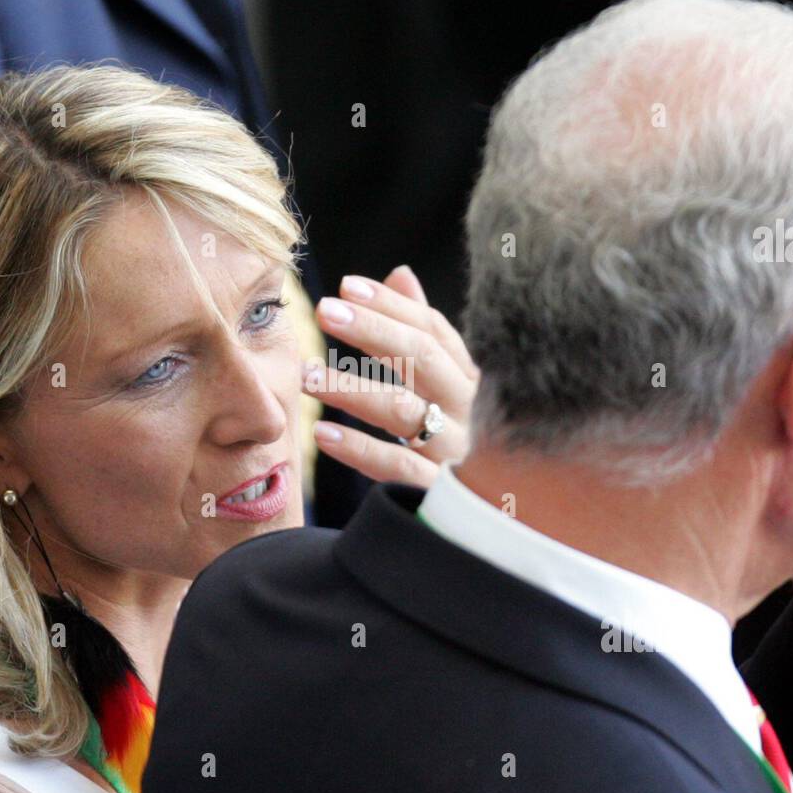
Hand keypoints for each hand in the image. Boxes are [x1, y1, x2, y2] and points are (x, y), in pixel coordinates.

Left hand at [303, 265, 478, 486]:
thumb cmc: (451, 439)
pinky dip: (360, 450)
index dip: (391, 305)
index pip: (432, 331)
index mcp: (467, 379)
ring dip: (352, 388)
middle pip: (423, 359)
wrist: (486, 519)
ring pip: (405, 412)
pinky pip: (398, 468)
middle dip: (372, 331)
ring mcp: (456, 452)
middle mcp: (468, 410)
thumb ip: (421, 333)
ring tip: (306, 374)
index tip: (346, 286)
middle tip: (323, 311)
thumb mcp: (441, 384)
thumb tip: (400, 273)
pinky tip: (323, 434)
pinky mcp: (438, 493)